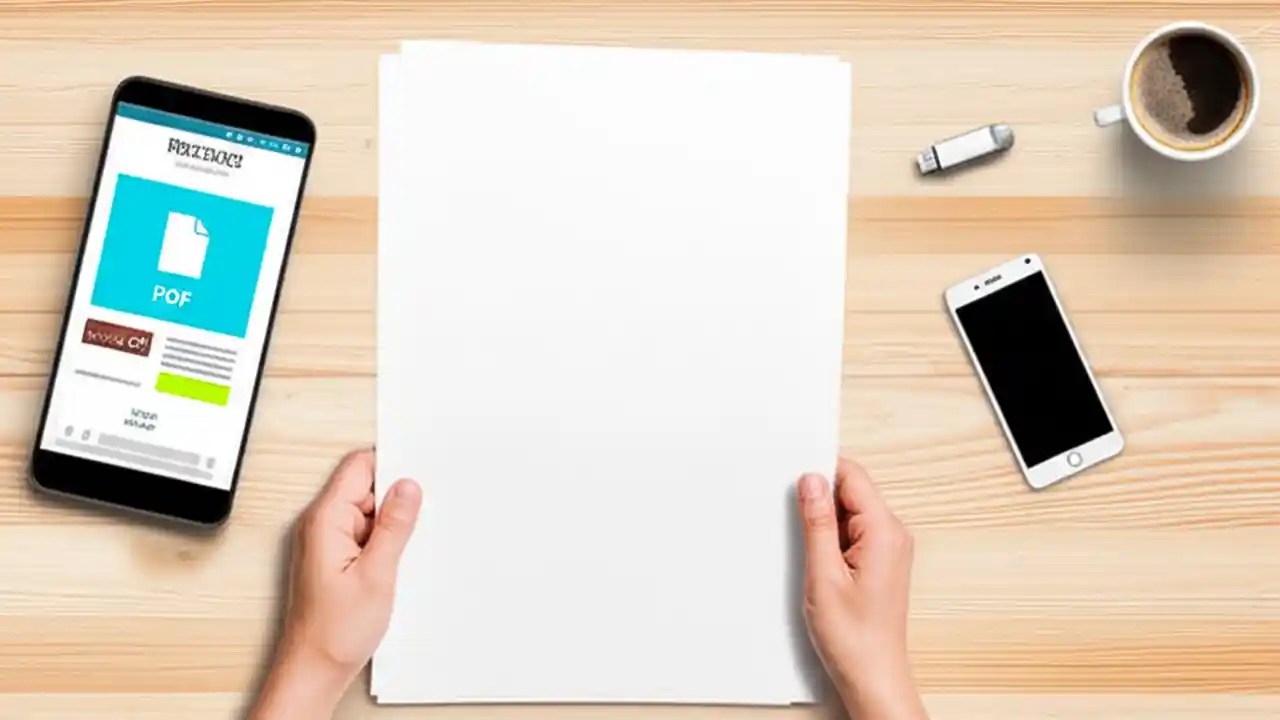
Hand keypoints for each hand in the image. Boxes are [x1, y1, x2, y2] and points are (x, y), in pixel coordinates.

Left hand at [250, 449, 421, 719]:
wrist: (315, 669)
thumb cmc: (334, 632)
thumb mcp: (377, 574)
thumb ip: (395, 525)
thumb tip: (408, 487)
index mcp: (325, 520)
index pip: (358, 466)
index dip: (391, 464)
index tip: (418, 472)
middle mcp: (320, 525)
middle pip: (365, 486)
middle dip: (395, 500)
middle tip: (412, 528)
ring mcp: (326, 541)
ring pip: (368, 512)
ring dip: (390, 526)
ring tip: (396, 558)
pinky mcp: (334, 557)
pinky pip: (364, 534)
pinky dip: (383, 543)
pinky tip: (391, 565)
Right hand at [797, 459, 926, 719]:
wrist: (873, 675)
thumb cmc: (854, 637)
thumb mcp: (823, 574)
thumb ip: (816, 523)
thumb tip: (811, 481)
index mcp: (884, 532)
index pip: (853, 476)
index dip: (822, 470)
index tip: (794, 475)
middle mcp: (893, 534)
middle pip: (852, 490)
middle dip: (820, 497)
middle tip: (796, 520)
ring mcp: (889, 548)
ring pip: (850, 511)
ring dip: (825, 520)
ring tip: (811, 551)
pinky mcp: (881, 560)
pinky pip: (854, 531)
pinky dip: (832, 537)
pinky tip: (819, 559)